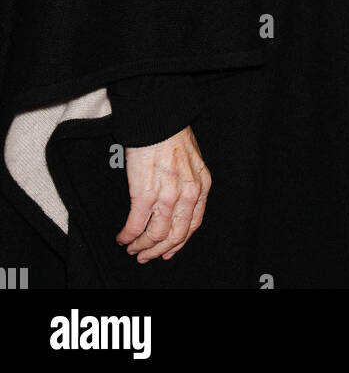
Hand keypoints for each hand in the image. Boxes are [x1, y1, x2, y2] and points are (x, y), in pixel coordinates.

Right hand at [116, 126, 210, 262]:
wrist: (158, 115)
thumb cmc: (171, 131)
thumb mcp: (191, 159)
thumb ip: (187, 181)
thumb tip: (176, 200)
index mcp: (201, 185)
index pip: (193, 224)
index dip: (178, 242)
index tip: (168, 250)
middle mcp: (188, 194)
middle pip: (176, 236)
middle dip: (159, 250)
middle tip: (146, 256)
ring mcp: (167, 195)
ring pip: (156, 236)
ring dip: (142, 246)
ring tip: (132, 248)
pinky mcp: (145, 193)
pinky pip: (136, 225)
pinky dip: (128, 236)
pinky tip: (122, 238)